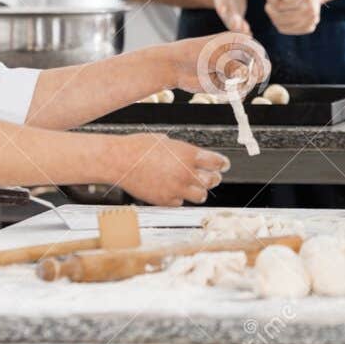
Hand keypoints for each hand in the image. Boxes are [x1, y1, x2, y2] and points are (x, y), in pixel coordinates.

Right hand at [111, 133, 229, 205]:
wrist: (120, 160)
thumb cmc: (139, 147)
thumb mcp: (167, 141)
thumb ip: (183, 151)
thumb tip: (192, 156)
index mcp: (189, 154)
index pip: (217, 162)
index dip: (223, 164)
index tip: (224, 165)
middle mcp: (186, 173)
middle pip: (212, 181)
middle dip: (214, 178)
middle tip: (212, 177)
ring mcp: (176, 188)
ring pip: (200, 196)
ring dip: (200, 191)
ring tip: (195, 188)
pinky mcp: (165, 200)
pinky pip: (180, 202)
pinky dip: (179, 198)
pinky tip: (174, 192)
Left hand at [167, 32, 269, 94]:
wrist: (176, 67)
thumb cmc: (193, 54)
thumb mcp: (213, 57)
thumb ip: (230, 66)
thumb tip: (245, 75)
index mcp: (238, 42)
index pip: (258, 52)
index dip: (260, 63)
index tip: (256, 74)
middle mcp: (239, 56)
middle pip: (258, 68)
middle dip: (253, 77)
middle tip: (243, 83)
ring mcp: (235, 71)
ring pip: (250, 82)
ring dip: (243, 87)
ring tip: (230, 86)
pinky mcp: (229, 84)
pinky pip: (240, 91)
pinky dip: (236, 94)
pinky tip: (230, 92)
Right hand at [212, 0, 249, 32]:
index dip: (223, 3)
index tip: (224, 9)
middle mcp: (224, 3)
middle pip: (227, 12)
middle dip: (231, 19)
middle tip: (237, 25)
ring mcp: (230, 12)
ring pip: (232, 22)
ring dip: (238, 28)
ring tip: (246, 33)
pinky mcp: (236, 17)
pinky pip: (240, 26)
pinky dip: (244, 31)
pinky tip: (250, 36)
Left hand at [265, 0, 325, 34]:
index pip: (280, 5)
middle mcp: (311, 9)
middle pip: (280, 18)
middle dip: (271, 9)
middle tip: (270, 1)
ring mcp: (311, 20)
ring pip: (281, 26)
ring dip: (274, 17)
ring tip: (276, 6)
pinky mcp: (309, 27)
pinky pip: (285, 29)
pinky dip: (279, 23)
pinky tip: (282, 13)